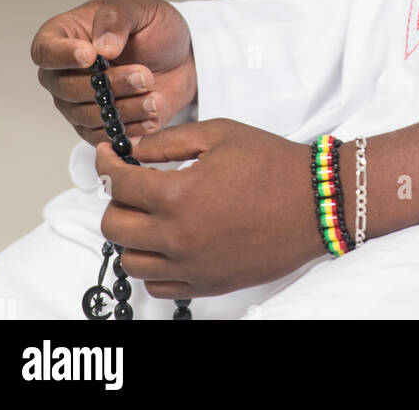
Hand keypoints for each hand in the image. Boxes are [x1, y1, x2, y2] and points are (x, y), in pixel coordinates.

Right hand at [31, 0, 195, 144]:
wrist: (179, 57)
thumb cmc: (152, 27)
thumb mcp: (140, 8)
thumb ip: (117, 19)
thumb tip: (103, 46)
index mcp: (65, 35)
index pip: (45, 50)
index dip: (62, 56)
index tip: (90, 55)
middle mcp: (63, 73)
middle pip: (67, 88)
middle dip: (109, 84)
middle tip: (143, 75)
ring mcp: (76, 103)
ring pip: (88, 114)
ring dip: (124, 108)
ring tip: (155, 98)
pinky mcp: (97, 126)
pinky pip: (104, 135)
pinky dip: (129, 128)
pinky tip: (152, 115)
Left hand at [96, 120, 319, 296]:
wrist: (313, 201)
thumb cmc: (271, 163)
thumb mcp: (219, 134)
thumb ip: (170, 141)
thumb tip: (136, 149)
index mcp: (178, 195)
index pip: (118, 182)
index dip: (106, 163)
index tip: (107, 154)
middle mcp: (177, 236)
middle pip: (114, 226)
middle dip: (113, 199)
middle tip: (129, 183)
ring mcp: (191, 266)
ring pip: (131, 260)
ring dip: (130, 234)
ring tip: (147, 214)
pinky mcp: (207, 283)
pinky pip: (158, 285)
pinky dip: (153, 264)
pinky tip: (166, 241)